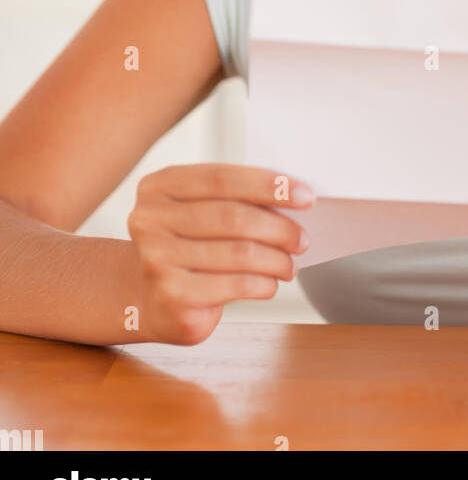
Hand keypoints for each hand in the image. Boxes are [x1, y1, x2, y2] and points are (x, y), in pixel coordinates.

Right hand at [127, 163, 313, 344]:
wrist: (151, 301)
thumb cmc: (187, 248)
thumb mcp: (199, 212)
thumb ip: (233, 200)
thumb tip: (293, 200)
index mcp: (160, 186)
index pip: (222, 178)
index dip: (268, 185)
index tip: (305, 196)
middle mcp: (150, 219)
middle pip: (232, 216)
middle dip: (279, 227)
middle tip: (303, 239)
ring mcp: (157, 258)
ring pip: (238, 253)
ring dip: (276, 260)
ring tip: (290, 264)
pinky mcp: (171, 295)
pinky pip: (234, 285)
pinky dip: (262, 284)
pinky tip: (270, 283)